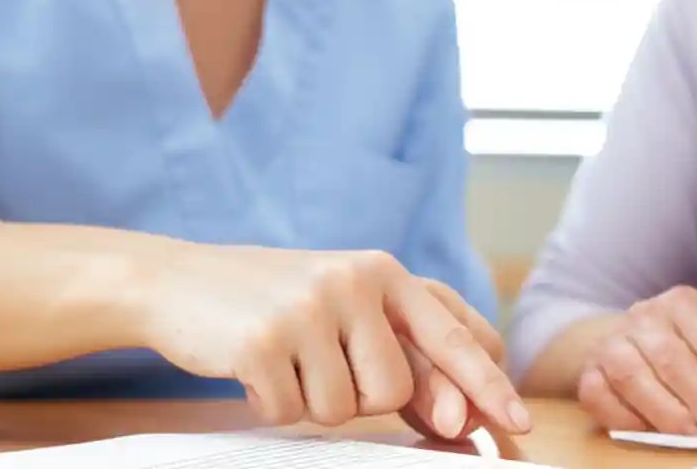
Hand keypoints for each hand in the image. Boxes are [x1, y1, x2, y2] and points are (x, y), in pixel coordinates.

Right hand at [132, 243, 528, 433]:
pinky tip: (253, 365)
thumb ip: (405, 356)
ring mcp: (308, 307)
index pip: (454, 335)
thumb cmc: (276, 304)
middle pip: (394, 390)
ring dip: (311, 401)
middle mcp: (355, 280)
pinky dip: (270, 403)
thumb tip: (464, 419)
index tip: (518, 425)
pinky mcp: (262, 339)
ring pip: (343, 410)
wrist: (178, 282)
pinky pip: (289, 413)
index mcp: (385, 271)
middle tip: (318, 361)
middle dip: (359, 398)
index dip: (488, 384)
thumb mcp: (346, 314)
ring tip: (284, 357)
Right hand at [576, 286, 696, 437]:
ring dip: (666, 411)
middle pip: (671, 359)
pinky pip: (598, 396)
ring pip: (632, 376)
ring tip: (693, 436)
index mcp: (681, 303)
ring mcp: (609, 343)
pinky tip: (649, 432)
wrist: (631, 345)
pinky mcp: (588, 373)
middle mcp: (642, 316)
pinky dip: (624, 417)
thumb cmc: (689, 351)